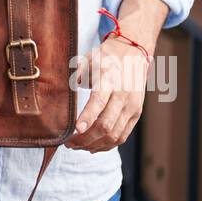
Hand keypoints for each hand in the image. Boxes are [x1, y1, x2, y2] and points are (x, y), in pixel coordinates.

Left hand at [64, 37, 149, 152]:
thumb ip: (76, 74)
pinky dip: (107, 145)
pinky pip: (122, 136)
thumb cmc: (105, 58)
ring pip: (114, 135)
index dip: (87, 118)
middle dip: (85, 138)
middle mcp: (123, 95)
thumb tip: (65, 87)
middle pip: (106, 125)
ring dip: (94, 145)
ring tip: (78, 146)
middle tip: (69, 143)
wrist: (132, 54)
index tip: (75, 130)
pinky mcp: (136, 114)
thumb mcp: (88, 59)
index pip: (99, 102)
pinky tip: (93, 146)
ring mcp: (132, 107)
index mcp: (110, 80)